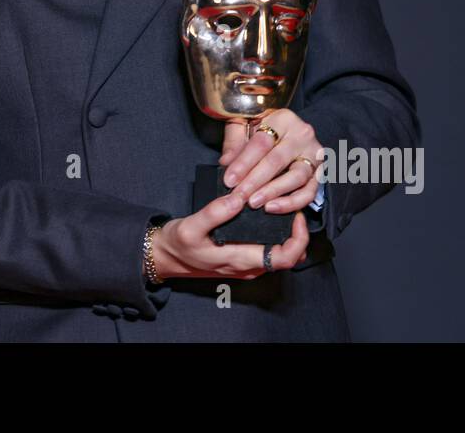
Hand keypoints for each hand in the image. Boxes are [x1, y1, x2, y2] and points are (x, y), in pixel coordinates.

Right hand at [150, 194, 310, 279]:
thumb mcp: (190, 226)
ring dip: (288, 234)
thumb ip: (214, 213)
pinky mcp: (242, 259)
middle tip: (292, 206)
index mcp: (240, 260)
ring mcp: (246, 265)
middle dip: (297, 233)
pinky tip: (270, 217)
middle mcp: (249, 267)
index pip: (285, 257)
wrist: (165, 258)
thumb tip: (238, 198)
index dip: (299, 238)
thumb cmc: (177, 244)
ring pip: (279, 253)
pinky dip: (276, 236)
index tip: (296, 215)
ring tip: (283, 207)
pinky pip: (268, 251)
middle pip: (289, 256)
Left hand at [218, 107, 322, 217]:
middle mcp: (303, 134)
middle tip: (238, 196)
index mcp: (283, 118)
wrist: (285, 131)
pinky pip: (309, 192)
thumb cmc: (261, 128)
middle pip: (277, 161)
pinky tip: (272, 207)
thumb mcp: (243, 125)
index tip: (229, 180)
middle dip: (254, 181)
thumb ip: (234, 142)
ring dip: (272, 192)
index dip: (243, 163)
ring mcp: (314, 154)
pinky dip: (292, 203)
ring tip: (253, 203)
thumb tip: (226, 162)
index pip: (261, 143)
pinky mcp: (320, 173)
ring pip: (296, 177)